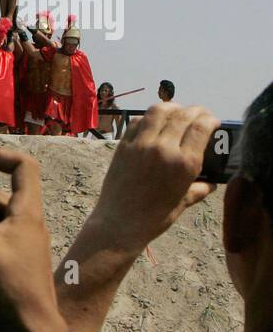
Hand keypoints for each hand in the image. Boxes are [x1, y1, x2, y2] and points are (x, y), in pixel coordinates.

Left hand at [80, 102, 218, 253]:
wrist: (119, 224)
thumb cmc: (154, 218)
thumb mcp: (183, 202)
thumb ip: (199, 188)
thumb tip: (211, 183)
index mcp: (185, 163)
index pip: (201, 126)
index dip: (210, 119)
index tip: (213, 120)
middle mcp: (164, 148)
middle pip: (183, 114)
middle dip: (196, 110)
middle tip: (199, 114)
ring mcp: (141, 145)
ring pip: (158, 111)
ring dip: (172, 107)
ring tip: (177, 112)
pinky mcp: (123, 146)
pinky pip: (137, 121)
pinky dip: (148, 117)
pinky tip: (153, 122)